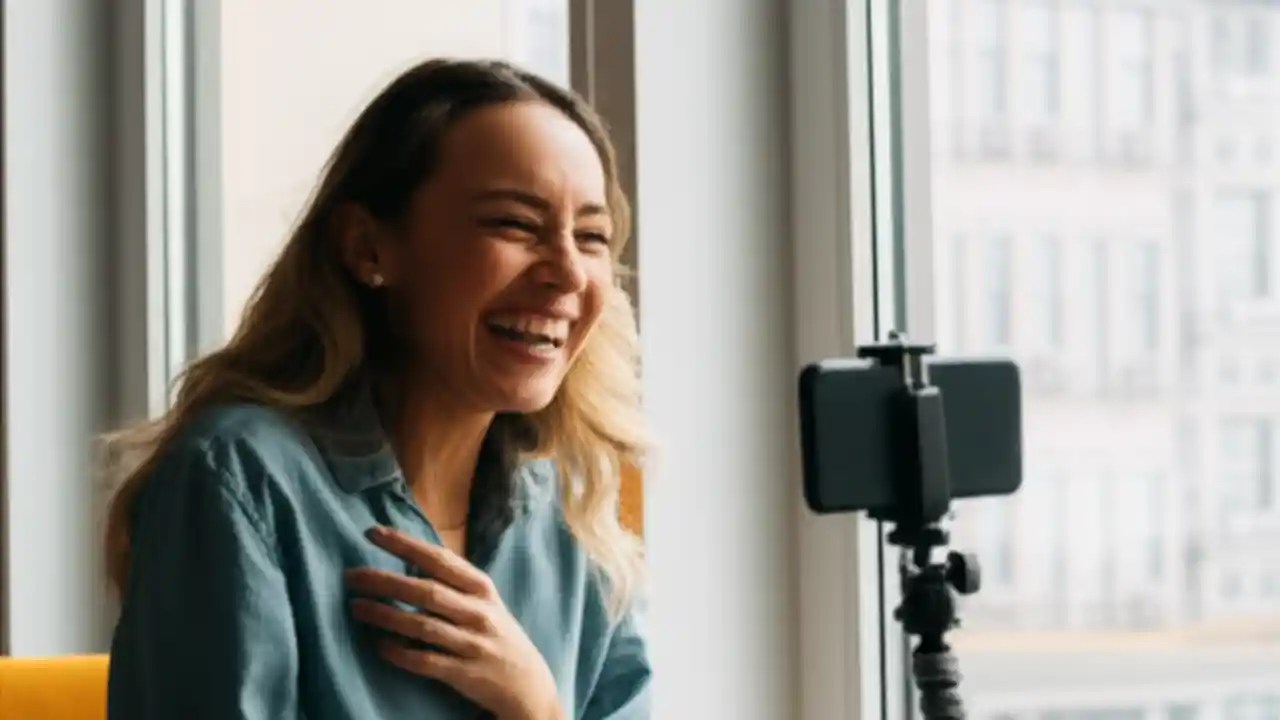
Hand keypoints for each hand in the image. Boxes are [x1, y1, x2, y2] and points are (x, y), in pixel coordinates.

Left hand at [345, 526, 563, 719]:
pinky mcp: (464, 674)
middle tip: (351, 576)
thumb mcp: (484, 601)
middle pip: (426, 591)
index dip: (405, 545)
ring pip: (422, 626)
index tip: (373, 533)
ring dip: (385, 616)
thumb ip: (453, 582)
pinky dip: (399, 653)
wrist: (527, 683)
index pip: (439, 559)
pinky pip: (425, 661)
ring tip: (356, 607)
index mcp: (482, 588)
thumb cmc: (496, 633)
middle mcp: (479, 612)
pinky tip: (378, 644)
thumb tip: (407, 557)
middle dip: (385, 581)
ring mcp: (472, 644)